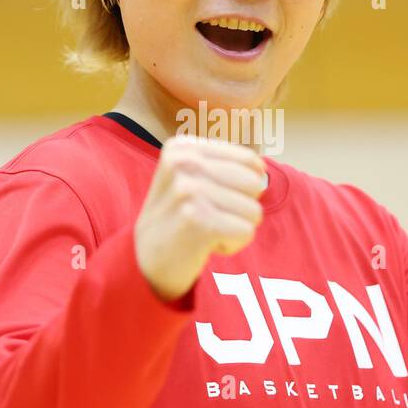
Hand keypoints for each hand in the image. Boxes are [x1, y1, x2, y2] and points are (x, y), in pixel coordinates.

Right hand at [135, 134, 266, 301]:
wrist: (143, 261)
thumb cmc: (178, 218)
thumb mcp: (192, 178)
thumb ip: (228, 166)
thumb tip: (263, 172)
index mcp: (183, 147)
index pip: (250, 161)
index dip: (240, 188)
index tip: (209, 199)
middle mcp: (184, 163)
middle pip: (255, 185)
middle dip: (239, 208)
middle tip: (206, 217)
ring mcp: (189, 191)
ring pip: (254, 211)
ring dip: (234, 228)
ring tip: (204, 231)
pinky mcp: (198, 221)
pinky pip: (246, 232)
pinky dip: (231, 245)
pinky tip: (204, 245)